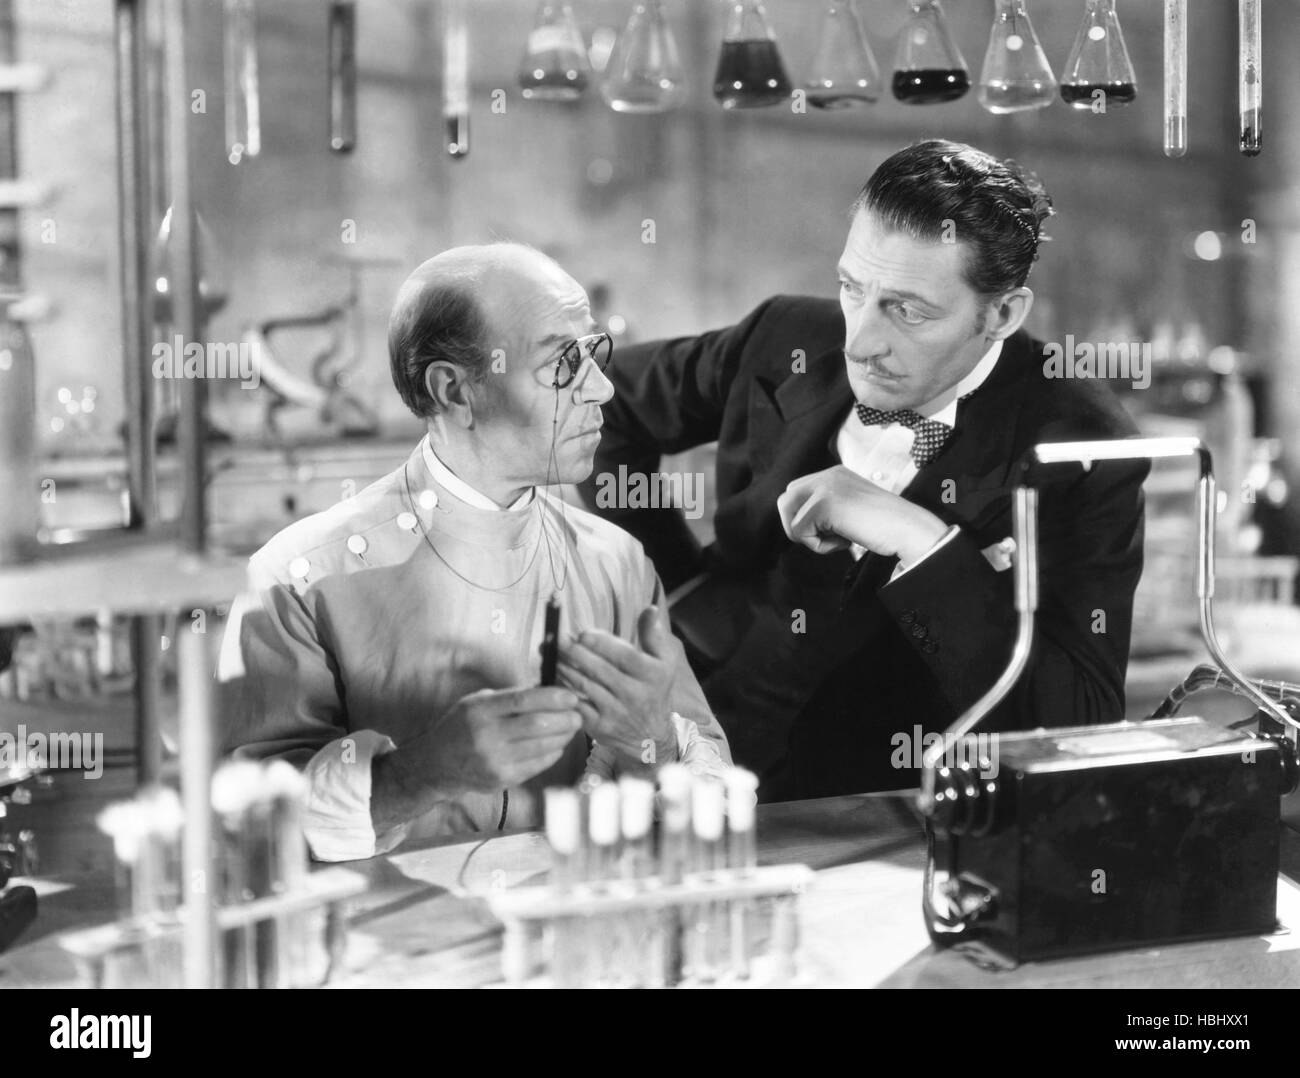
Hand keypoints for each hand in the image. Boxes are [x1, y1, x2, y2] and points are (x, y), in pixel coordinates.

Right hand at [392, 686, 583, 797]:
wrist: (436, 765)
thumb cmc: (462, 727)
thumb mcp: (477, 702)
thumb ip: (510, 697)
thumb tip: (550, 690)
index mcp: (480, 710)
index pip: (522, 701)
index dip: (551, 698)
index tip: (571, 696)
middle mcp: (487, 736)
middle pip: (537, 725)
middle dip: (564, 719)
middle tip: (578, 714)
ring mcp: (495, 761)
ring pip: (542, 747)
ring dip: (563, 736)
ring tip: (571, 727)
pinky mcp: (502, 779)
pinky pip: (538, 765)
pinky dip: (553, 753)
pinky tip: (558, 744)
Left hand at [556, 606, 676, 770]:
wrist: (651, 735)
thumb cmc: (654, 689)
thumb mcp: (664, 662)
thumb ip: (653, 635)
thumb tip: (650, 609)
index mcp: (651, 674)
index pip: (622, 655)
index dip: (599, 642)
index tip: (582, 633)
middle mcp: (634, 695)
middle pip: (598, 669)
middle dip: (574, 651)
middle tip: (557, 638)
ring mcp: (615, 712)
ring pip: (584, 685)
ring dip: (563, 667)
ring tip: (549, 652)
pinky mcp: (598, 727)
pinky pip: (575, 704)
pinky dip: (561, 689)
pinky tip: (552, 675)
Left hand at [777, 465, 946, 562]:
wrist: (909, 529)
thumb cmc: (884, 527)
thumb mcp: (850, 508)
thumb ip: (827, 508)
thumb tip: (797, 523)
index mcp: (834, 474)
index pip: (796, 492)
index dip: (805, 517)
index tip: (833, 530)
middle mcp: (827, 475)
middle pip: (785, 500)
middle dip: (799, 526)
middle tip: (830, 537)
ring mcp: (825, 486)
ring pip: (789, 517)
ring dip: (810, 536)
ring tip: (839, 538)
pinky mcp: (824, 503)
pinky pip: (800, 532)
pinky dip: (819, 546)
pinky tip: (845, 541)